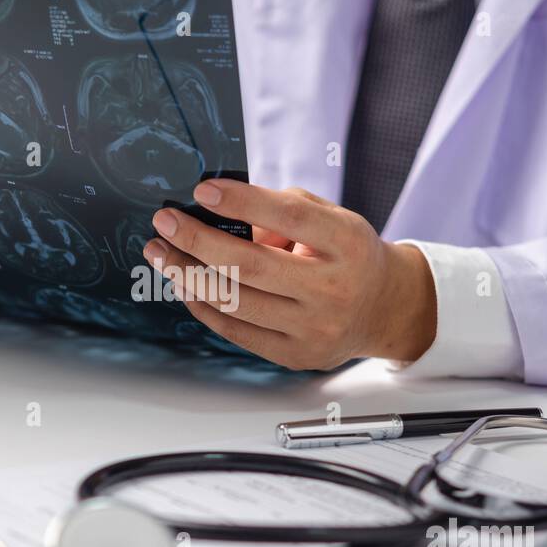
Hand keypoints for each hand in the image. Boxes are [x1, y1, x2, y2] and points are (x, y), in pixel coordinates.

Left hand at [143, 180, 436, 369]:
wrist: (384, 308)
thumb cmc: (348, 255)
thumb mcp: (332, 219)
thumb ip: (282, 210)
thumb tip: (218, 211)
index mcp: (348, 244)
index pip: (290, 217)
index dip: (242, 202)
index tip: (201, 190)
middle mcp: (334, 290)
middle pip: (251, 266)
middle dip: (197, 240)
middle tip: (164, 221)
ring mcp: (315, 329)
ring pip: (236, 302)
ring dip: (188, 274)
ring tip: (162, 252)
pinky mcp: (296, 356)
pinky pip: (236, 331)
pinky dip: (203, 305)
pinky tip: (184, 282)